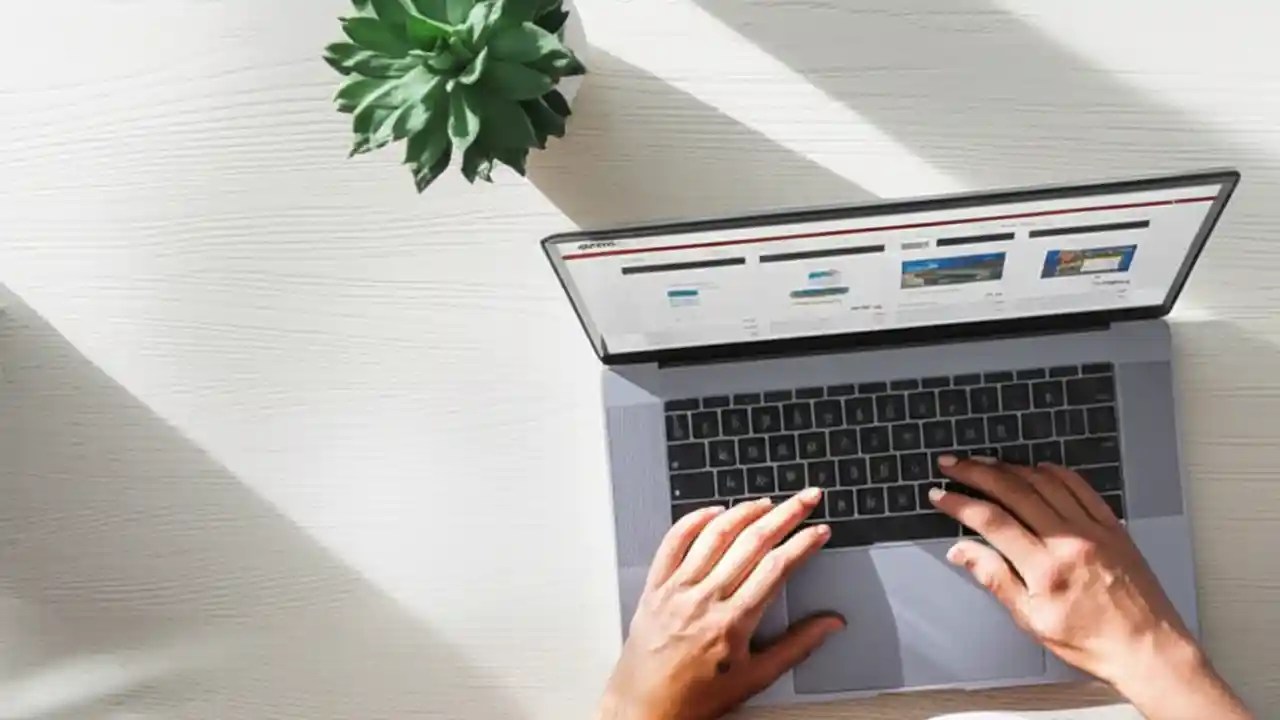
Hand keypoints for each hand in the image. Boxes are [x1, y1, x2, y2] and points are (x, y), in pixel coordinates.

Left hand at [598, 488, 844, 719]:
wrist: (644, 709)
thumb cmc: (696, 698)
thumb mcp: (756, 678)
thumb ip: (797, 646)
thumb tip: (831, 624)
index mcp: (732, 623)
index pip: (776, 568)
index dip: (802, 544)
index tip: (819, 530)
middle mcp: (704, 600)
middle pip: (751, 542)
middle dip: (785, 515)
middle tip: (805, 499)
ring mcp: (676, 589)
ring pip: (714, 535)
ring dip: (744, 511)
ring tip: (767, 502)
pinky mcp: (655, 586)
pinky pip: (673, 542)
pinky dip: (694, 520)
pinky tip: (714, 511)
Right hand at [931, 455, 1249, 718]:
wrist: (1149, 649)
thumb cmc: (1093, 643)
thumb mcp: (1032, 621)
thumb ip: (995, 579)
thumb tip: (963, 553)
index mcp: (1046, 569)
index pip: (992, 521)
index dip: (959, 503)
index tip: (939, 495)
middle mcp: (1070, 541)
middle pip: (1014, 490)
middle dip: (976, 473)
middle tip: (953, 465)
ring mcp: (1095, 529)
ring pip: (1044, 481)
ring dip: (1009, 466)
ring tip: (984, 462)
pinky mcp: (1113, 526)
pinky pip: (1080, 486)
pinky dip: (1053, 471)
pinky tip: (1036, 468)